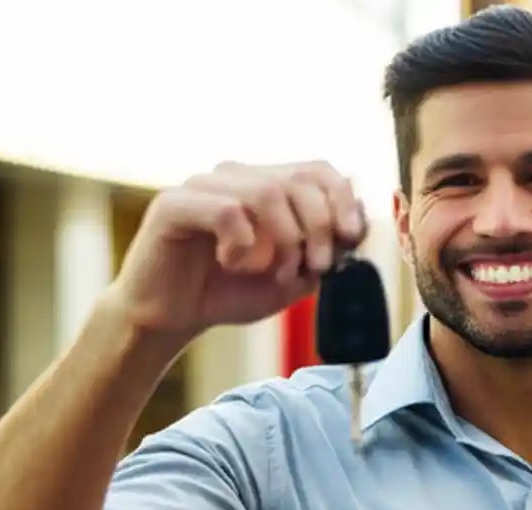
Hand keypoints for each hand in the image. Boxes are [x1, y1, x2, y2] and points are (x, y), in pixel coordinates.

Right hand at [107, 160, 365, 334]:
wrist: (172, 318)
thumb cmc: (230, 293)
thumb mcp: (294, 276)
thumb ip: (328, 248)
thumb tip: (359, 216)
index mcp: (265, 184)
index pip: (318, 169)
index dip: (342, 199)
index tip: (350, 238)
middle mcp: (236, 175)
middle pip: (299, 180)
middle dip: (319, 227)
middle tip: (316, 266)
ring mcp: (203, 185)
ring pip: (266, 192)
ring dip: (283, 240)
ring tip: (273, 271)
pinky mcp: (174, 204)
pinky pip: (227, 211)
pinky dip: (242, 245)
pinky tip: (232, 264)